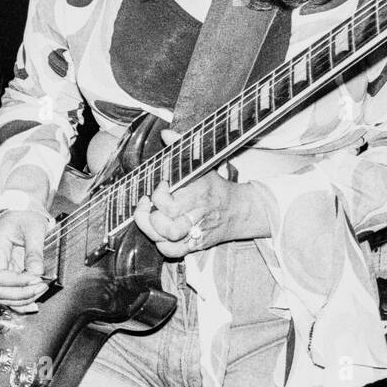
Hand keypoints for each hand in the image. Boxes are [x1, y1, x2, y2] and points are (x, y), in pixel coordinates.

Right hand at [0, 210, 49, 309]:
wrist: (21, 212)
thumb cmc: (25, 216)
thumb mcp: (34, 228)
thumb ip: (34, 250)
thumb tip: (37, 271)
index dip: (17, 283)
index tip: (36, 279)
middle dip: (21, 294)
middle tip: (41, 286)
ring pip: (1, 296)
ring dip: (22, 300)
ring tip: (41, 291)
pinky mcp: (6, 274)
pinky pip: (8, 294)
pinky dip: (19, 302)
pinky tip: (33, 303)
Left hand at [133, 129, 243, 257]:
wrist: (238, 211)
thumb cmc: (215, 186)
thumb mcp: (202, 164)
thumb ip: (181, 147)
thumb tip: (165, 133)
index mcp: (199, 194)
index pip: (170, 204)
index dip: (159, 196)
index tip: (161, 185)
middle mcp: (197, 216)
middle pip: (167, 227)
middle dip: (151, 217)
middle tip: (148, 204)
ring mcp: (196, 234)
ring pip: (167, 241)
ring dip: (151, 230)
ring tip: (148, 216)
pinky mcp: (194, 246)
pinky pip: (172, 252)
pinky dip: (160, 245)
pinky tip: (158, 232)